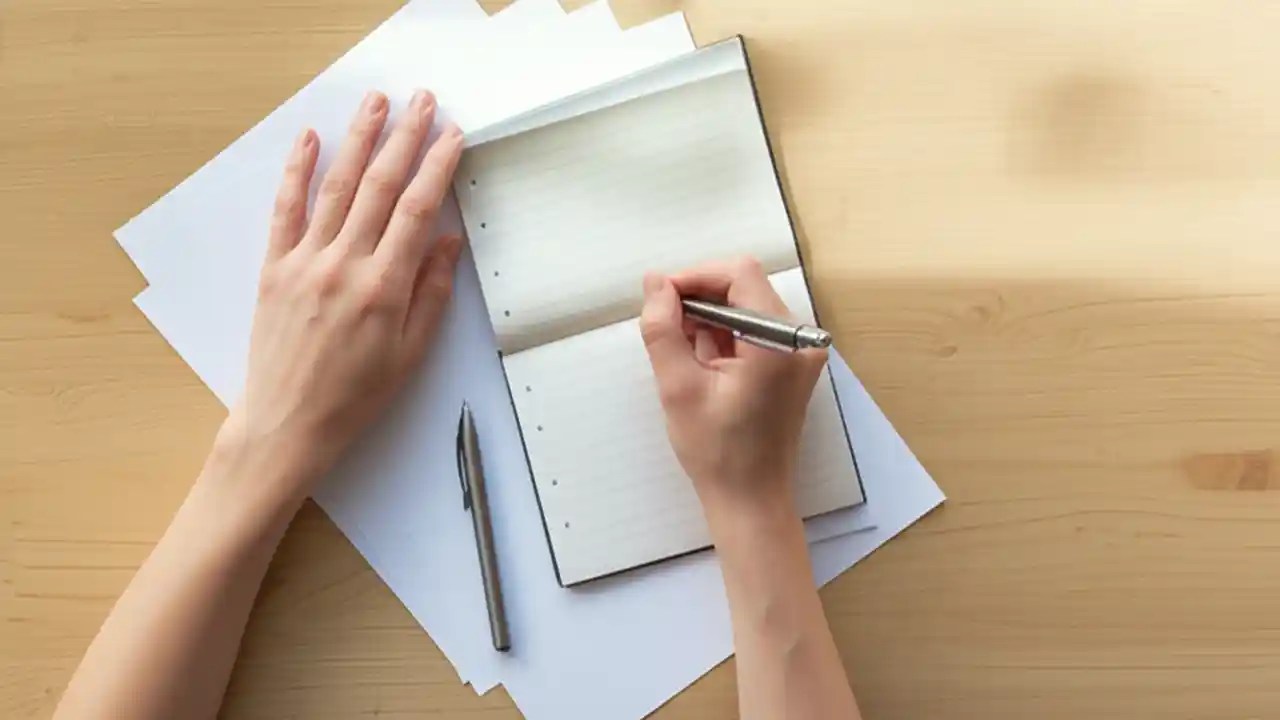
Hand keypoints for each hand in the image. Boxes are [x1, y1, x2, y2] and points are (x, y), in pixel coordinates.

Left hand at [214, 89, 463, 505]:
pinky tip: (311, 139)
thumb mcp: (410, 353)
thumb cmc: (355, 397)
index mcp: (383, 288)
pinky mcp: (274, 267)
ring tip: (376, 102)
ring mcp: (304, 262)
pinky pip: (286, 209)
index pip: (417, 211)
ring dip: (359, 139)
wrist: (287, 424)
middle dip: (405, 138)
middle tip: (423, 102)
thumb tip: (448, 241)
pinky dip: (298, 171)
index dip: (437, 167)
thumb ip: (430, 293)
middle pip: (380, 186)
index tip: (453, 135)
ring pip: (337, 187)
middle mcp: (343, 265)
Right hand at [639, 257, 827, 520]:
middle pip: (744, 287)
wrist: (751, 500)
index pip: (739, 274)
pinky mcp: (791, 365)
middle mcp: (798, 338)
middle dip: (699, 297)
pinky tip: (699, 361)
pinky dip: (723, 335)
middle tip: (663, 325)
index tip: (660, 300)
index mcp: (778, 341)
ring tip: (679, 350)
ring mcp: (798, 352)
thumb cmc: (716, 452)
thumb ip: (663, 329)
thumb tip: (654, 283)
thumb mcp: (678, 387)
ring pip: (746, 307)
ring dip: (708, 318)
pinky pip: (753, 330)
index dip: (695, 277)